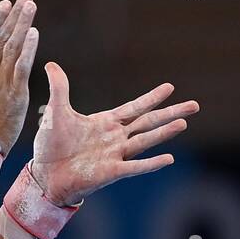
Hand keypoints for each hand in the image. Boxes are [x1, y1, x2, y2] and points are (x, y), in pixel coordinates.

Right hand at [0, 0, 38, 154]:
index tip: (6, 4)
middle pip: (2, 37)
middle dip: (15, 16)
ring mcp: (1, 81)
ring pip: (14, 47)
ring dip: (24, 24)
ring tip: (31, 7)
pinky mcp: (15, 94)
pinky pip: (23, 66)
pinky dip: (29, 49)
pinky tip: (34, 33)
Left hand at [30, 64, 198, 205]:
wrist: (44, 175)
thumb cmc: (51, 146)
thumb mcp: (55, 112)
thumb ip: (59, 88)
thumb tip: (51, 64)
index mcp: (106, 123)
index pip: (134, 108)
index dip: (151, 98)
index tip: (170, 87)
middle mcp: (116, 138)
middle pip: (148, 122)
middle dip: (170, 113)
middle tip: (194, 104)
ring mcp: (115, 155)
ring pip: (145, 141)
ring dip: (164, 132)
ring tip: (184, 122)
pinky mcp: (111, 172)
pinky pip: (135, 167)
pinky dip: (151, 163)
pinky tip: (168, 158)